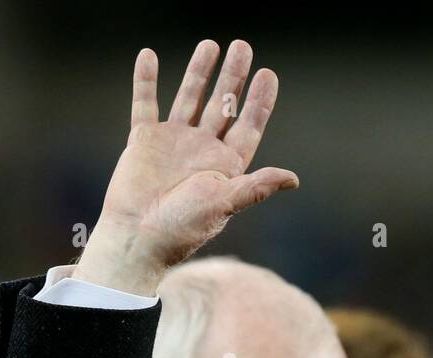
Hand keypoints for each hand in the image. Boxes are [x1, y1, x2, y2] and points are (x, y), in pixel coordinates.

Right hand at [73, 41, 297, 295]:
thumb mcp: (225, 203)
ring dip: (198, 72)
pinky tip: (149, 55)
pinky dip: (146, 81)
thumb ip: (257, 186)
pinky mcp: (144, 141)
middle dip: (233, 77)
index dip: (259, 101)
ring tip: (210, 45)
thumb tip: (294, 179)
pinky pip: (145, 103)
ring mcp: (173, 143)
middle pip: (222, 105)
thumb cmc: (183, 227)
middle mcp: (202, 150)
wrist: (138, 237)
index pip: (248, 126)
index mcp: (226, 165)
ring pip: (189, 98)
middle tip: (243, 46)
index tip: (268, 74)